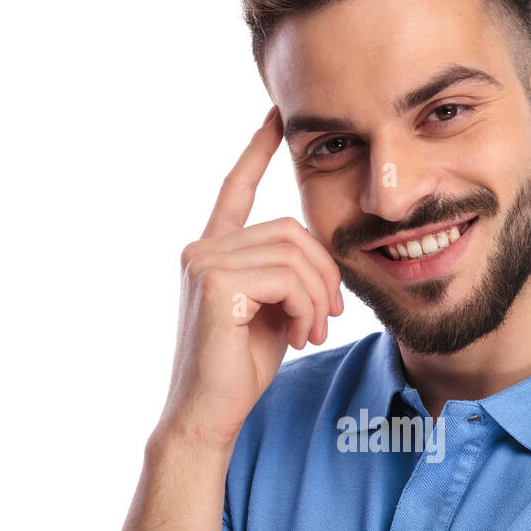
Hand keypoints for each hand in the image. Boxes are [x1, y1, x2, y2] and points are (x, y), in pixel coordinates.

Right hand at [155, 108, 343, 449]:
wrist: (209, 414)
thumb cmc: (239, 370)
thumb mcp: (273, 312)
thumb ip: (286, 275)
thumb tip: (318, 256)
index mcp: (212, 251)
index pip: (235, 187)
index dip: (257, 148)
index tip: (277, 115)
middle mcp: (201, 248)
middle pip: (289, 229)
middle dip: (323, 273)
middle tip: (329, 318)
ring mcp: (203, 263)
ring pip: (293, 252)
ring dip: (318, 295)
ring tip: (314, 332)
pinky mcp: (215, 284)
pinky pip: (287, 277)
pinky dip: (306, 307)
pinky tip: (301, 336)